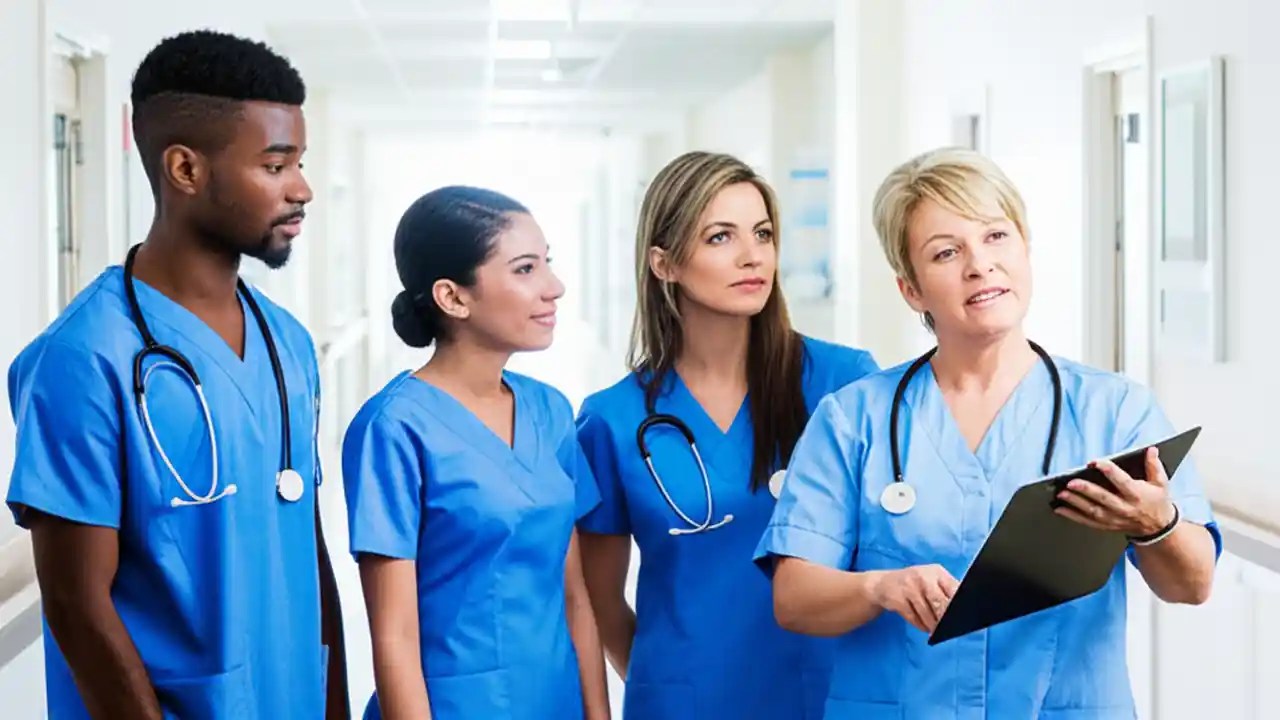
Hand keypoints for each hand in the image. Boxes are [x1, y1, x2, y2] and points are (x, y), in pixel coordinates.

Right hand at [869, 564, 958, 633]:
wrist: (884, 584)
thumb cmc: (916, 585)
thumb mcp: (932, 582)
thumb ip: (947, 592)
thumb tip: (964, 612)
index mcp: (937, 572)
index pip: (954, 590)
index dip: (959, 606)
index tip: (962, 619)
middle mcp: (923, 576)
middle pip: (939, 602)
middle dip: (944, 619)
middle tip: (948, 628)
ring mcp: (908, 587)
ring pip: (926, 613)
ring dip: (932, 625)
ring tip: (935, 630)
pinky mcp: (897, 598)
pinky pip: (913, 617)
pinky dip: (920, 625)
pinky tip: (923, 626)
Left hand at [1054, 447, 1176, 536]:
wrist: (1158, 528)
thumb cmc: (1157, 502)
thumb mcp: (1161, 483)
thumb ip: (1154, 466)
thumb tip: (1151, 450)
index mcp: (1137, 495)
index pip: (1122, 482)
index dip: (1109, 471)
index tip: (1096, 462)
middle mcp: (1125, 508)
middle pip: (1104, 498)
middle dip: (1087, 490)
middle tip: (1071, 482)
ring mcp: (1115, 518)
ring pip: (1093, 511)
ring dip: (1076, 503)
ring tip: (1062, 494)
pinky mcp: (1107, 526)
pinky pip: (1088, 522)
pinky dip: (1073, 516)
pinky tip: (1060, 509)